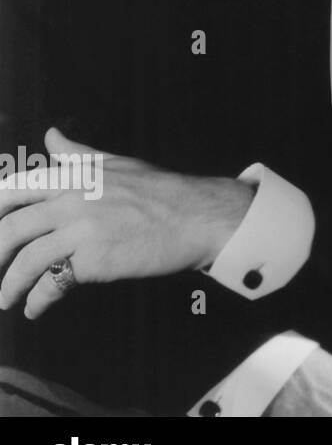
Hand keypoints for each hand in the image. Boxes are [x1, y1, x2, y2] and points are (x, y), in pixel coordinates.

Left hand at [0, 127, 253, 318]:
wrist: (201, 216)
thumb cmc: (164, 192)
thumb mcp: (118, 164)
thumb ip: (79, 155)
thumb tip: (51, 135)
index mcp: (75, 176)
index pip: (15, 188)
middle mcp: (72, 199)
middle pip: (10, 228)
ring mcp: (82, 229)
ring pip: (25, 260)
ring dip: (9, 286)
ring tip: (6, 300)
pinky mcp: (94, 259)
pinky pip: (51, 284)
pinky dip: (38, 300)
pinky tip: (36, 309)